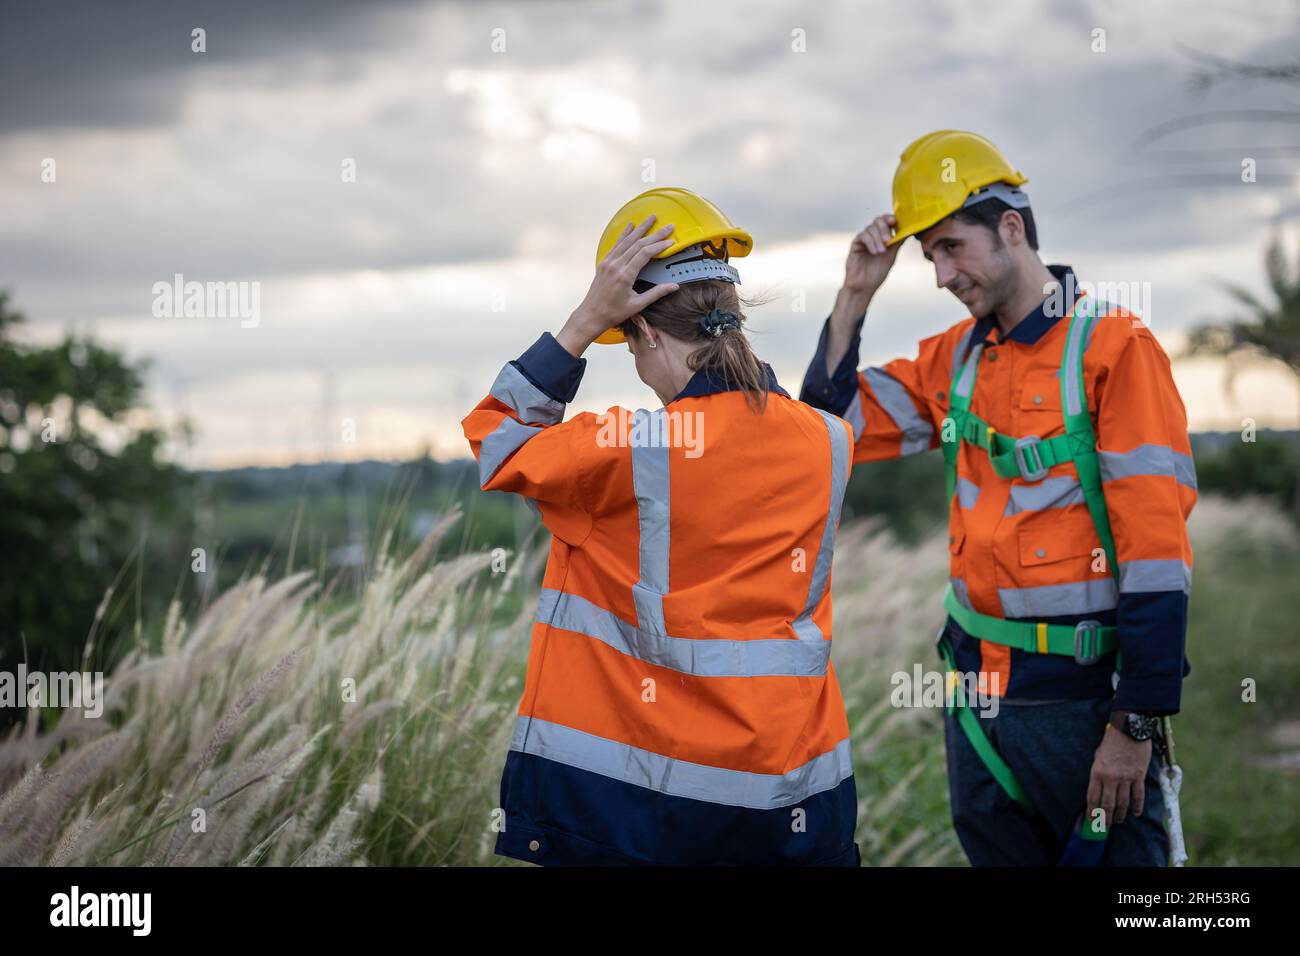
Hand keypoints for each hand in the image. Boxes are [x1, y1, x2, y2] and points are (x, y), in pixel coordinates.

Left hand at [556, 215, 680, 356]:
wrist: (591, 314)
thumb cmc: (614, 312)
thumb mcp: (637, 305)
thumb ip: (657, 293)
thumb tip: (675, 286)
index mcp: (625, 275)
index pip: (645, 254)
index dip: (659, 245)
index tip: (671, 241)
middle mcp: (616, 265)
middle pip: (638, 244)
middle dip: (655, 234)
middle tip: (668, 226)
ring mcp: (608, 262)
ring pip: (627, 241)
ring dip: (641, 228)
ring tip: (652, 218)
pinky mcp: (604, 262)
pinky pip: (616, 245)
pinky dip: (625, 234)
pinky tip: (631, 225)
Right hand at [843, 213, 901, 300]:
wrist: (865, 285)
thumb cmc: (878, 272)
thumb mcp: (892, 255)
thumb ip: (898, 241)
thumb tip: (910, 229)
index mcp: (883, 236)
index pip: (886, 220)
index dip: (890, 218)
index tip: (894, 221)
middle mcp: (873, 235)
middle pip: (878, 221)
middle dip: (884, 228)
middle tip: (888, 240)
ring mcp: (864, 239)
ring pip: (870, 228)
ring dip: (878, 239)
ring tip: (881, 252)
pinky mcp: (856, 244)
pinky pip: (863, 236)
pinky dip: (870, 243)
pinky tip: (874, 252)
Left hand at [1087, 724, 1150, 828]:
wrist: (1129, 730)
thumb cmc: (1112, 741)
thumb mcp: (1098, 755)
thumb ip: (1098, 772)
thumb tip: (1098, 787)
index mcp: (1097, 772)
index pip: (1092, 797)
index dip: (1091, 810)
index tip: (1091, 819)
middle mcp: (1110, 777)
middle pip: (1107, 804)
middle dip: (1105, 817)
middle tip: (1104, 826)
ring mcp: (1126, 778)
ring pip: (1123, 803)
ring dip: (1120, 814)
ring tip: (1117, 821)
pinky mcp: (1138, 776)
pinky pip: (1138, 796)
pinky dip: (1137, 806)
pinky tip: (1136, 813)